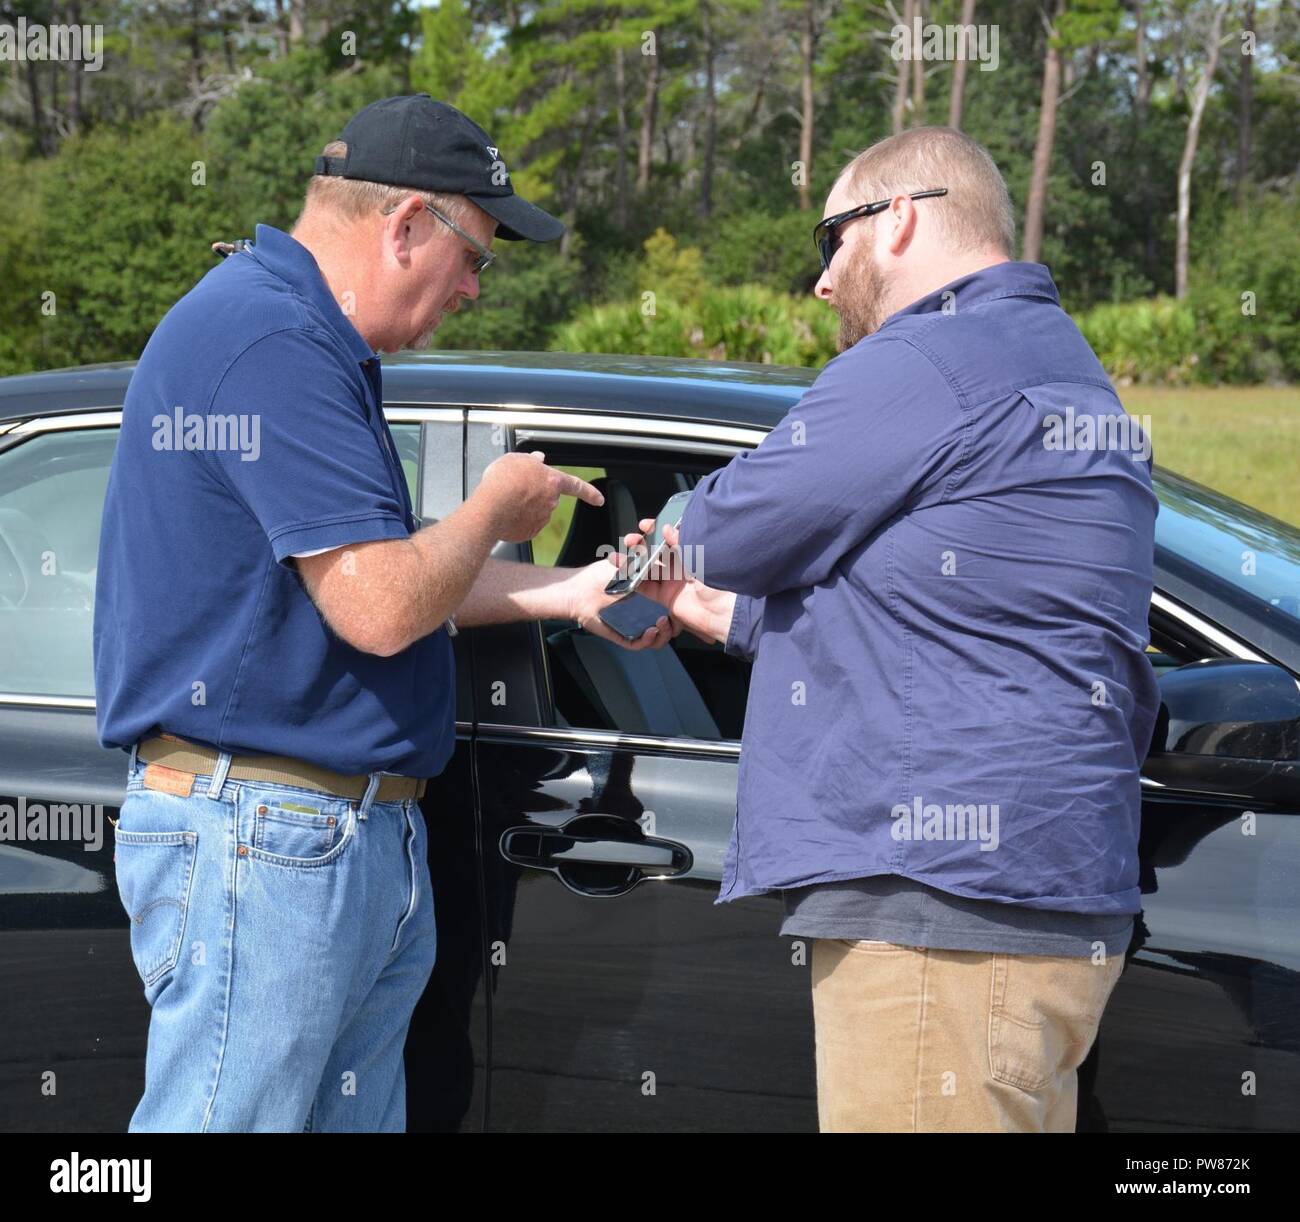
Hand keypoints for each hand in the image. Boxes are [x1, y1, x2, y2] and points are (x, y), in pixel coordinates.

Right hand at [476, 451, 603, 543]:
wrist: (490, 507)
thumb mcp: (515, 460)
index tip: (599, 499)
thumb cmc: (502, 481)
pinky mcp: (529, 532)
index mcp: (552, 481)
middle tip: (515, 489)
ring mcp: (541, 519)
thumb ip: (530, 460)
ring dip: (524, 506)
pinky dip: (517, 520)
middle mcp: (551, 502)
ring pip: (536, 511)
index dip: (589, 492)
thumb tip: (537, 459)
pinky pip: (525, 524)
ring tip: (506, 500)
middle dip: (535, 494)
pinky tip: (506, 513)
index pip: (576, 486)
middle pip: (547, 497)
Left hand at [565, 556, 679, 650]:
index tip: (684, 600)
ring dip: (664, 633)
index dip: (680, 605)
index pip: (672, 604)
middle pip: (669, 623)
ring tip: (660, 624)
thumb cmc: (599, 576)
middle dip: (675, 623)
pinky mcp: (624, 635)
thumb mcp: (629, 565)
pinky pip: (640, 644)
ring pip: (658, 636)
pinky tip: (649, 632)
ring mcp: (635, 624)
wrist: (578, 591)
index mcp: (650, 594)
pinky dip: (647, 641)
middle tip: (673, 616)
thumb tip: (664, 557)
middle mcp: (645, 610)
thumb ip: (648, 563)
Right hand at [615, 519, 736, 644]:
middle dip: (640, 545)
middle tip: (629, 540)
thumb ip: (680, 542)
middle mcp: (679, 567)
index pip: (669, 538)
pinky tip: (622, 573)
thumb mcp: (698, 556)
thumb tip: (666, 528)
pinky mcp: (665, 596)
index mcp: (689, 554)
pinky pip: (646, 586)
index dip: (656, 530)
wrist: (720, 611)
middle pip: (655, 552)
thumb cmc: (716, 581)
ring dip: (632, 562)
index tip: (644, 525)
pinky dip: (633, 580)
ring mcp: (671, 581)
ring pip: (647, 569)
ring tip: (616, 556)